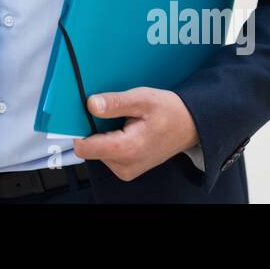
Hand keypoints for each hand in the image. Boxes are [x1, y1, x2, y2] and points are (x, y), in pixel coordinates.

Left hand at [71, 87, 197, 181]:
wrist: (190, 126)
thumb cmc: (170, 112)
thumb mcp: (143, 99)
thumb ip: (115, 103)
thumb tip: (91, 104)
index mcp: (127, 149)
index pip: (85, 147)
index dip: (79, 129)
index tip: (81, 115)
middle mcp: (124, 165)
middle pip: (89, 148)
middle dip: (94, 129)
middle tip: (111, 113)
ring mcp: (126, 169)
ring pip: (97, 151)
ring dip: (103, 135)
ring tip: (123, 121)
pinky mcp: (127, 169)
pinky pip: (107, 154)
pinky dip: (110, 141)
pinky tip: (125, 129)